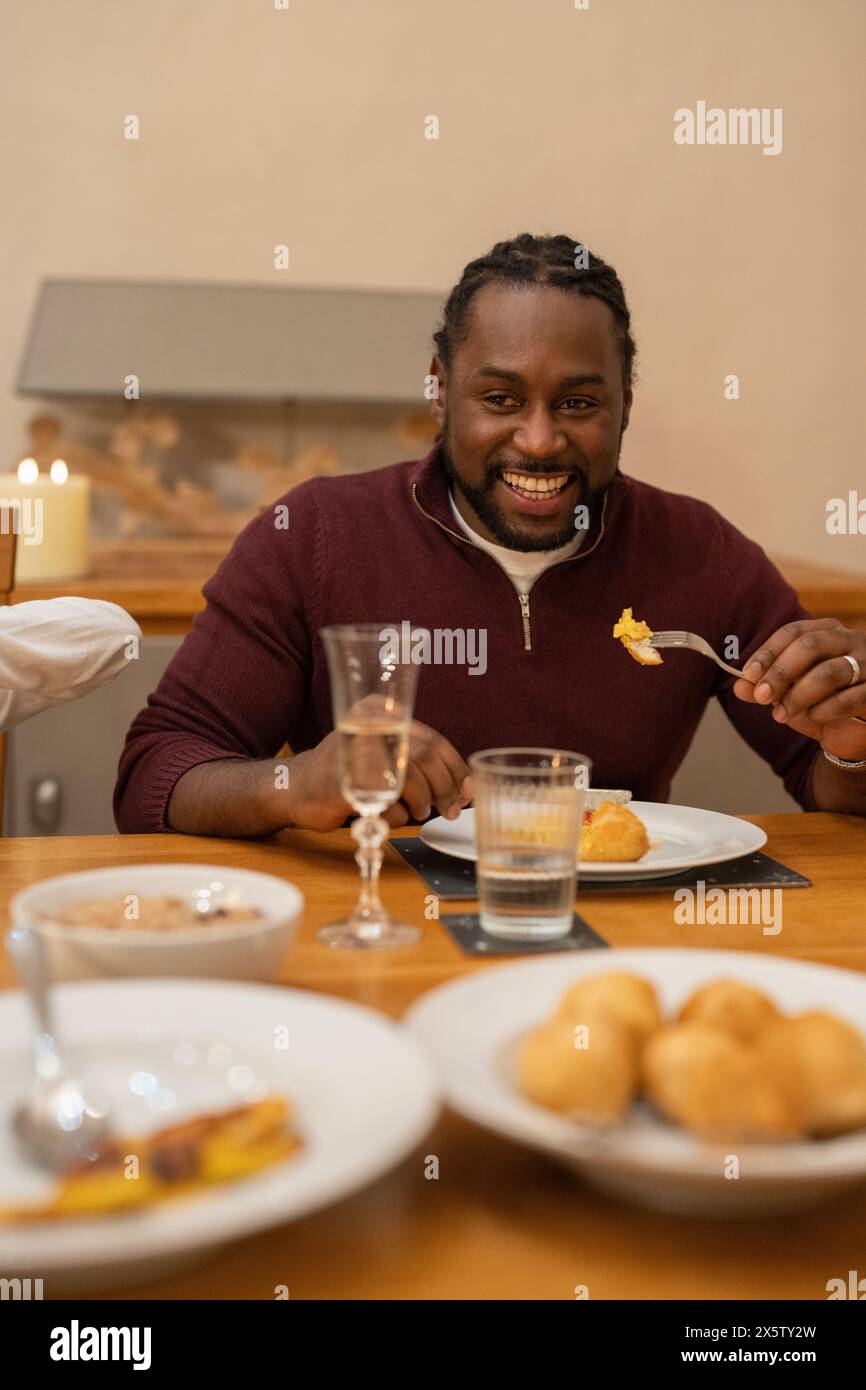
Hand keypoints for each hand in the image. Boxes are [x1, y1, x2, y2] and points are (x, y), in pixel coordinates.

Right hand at [282, 721, 472, 831]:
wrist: (296, 787)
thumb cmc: (349, 772)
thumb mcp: (385, 755)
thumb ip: (420, 763)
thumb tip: (466, 787)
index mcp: (380, 711)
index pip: (432, 740)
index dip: (455, 769)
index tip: (468, 790)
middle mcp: (367, 724)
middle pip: (424, 759)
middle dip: (445, 789)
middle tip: (452, 809)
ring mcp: (354, 752)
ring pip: (409, 781)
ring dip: (422, 803)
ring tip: (419, 812)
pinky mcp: (345, 782)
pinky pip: (386, 803)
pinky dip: (395, 816)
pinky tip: (386, 814)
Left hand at [732, 618, 865, 760]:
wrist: (853, 733)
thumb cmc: (820, 704)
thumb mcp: (787, 696)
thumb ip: (764, 688)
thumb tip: (739, 687)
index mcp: (828, 632)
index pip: (794, 632)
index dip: (768, 652)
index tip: (748, 675)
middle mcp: (852, 640)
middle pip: (810, 645)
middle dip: (780, 672)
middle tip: (761, 696)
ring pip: (828, 672)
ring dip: (798, 696)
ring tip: (780, 715)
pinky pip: (849, 698)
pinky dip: (824, 711)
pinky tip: (813, 718)